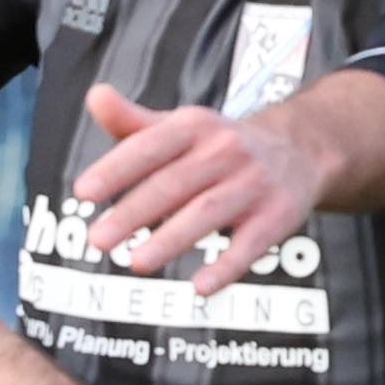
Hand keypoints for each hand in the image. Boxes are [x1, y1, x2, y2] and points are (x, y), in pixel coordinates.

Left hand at [67, 83, 356, 298]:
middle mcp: (225, 151)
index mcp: (193, 127)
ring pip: (207, 212)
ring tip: (136, 262)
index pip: (149, 146)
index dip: (116, 168)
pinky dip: (226, 266)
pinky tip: (200, 287)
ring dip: (171, 239)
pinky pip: (250, 244)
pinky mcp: (277, 215)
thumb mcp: (180, 127)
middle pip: (174, 183)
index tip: (84, 192)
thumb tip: (94, 96)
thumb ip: (132, 122)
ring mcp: (253, 183)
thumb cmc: (219, 145)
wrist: (300, 149)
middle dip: (134, 212)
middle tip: (97, 240)